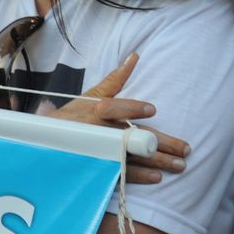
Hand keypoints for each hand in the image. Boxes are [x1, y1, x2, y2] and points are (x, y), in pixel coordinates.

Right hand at [42, 53, 189, 183]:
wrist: (47, 143)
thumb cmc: (73, 117)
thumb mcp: (90, 95)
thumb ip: (116, 79)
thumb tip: (135, 56)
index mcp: (95, 111)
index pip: (113, 107)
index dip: (131, 108)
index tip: (152, 110)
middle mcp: (97, 131)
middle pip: (132, 136)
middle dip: (161, 143)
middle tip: (186, 148)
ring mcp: (98, 151)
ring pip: (131, 156)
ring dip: (157, 162)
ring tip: (180, 165)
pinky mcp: (98, 167)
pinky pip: (120, 173)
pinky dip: (139, 175)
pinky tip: (157, 177)